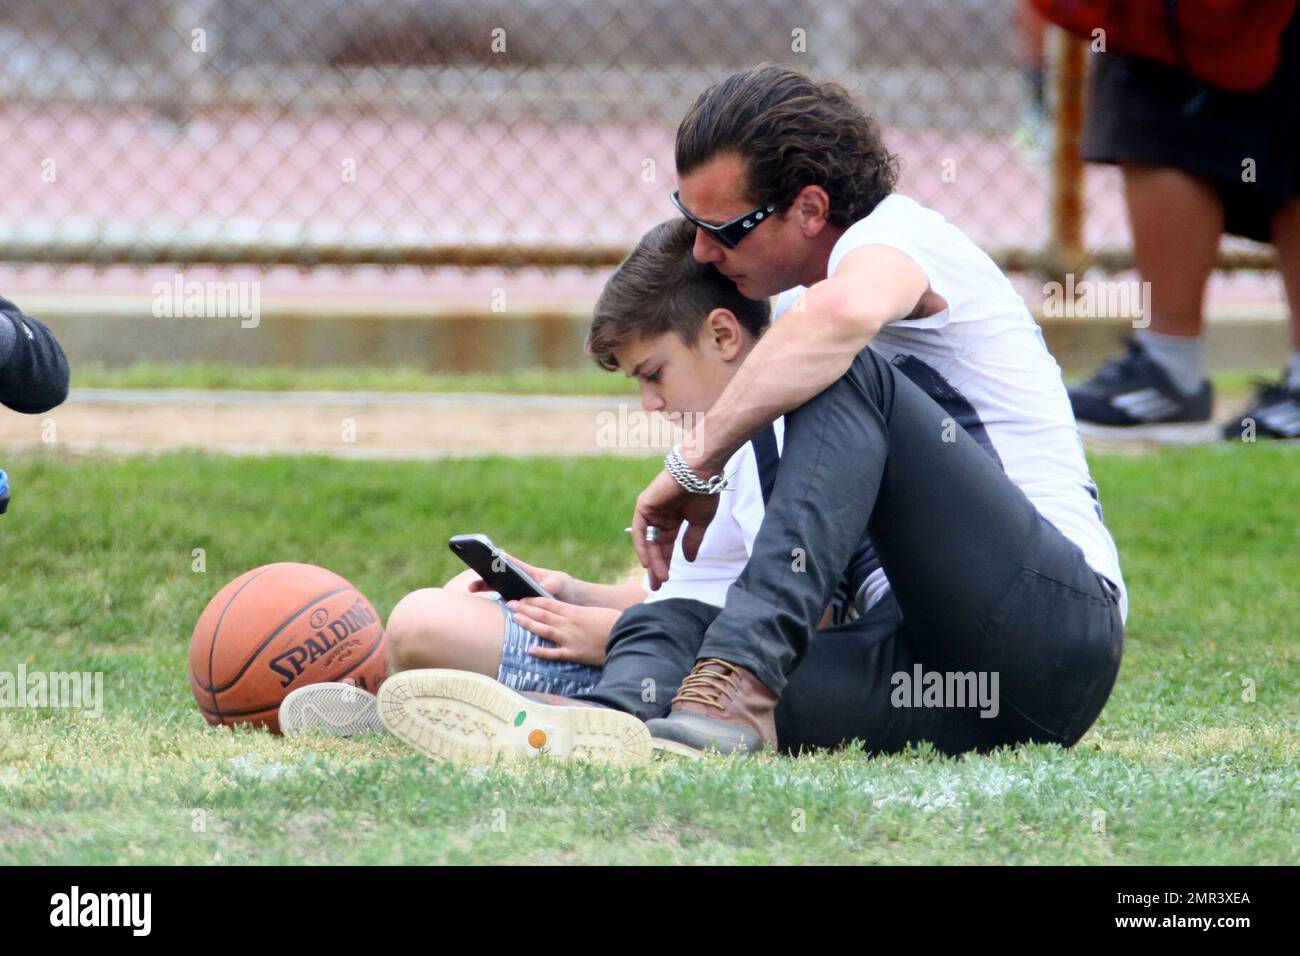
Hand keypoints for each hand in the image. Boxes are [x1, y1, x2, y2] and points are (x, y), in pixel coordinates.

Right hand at [465, 551, 575, 603]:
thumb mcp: (559, 583)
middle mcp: (518, 583)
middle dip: (482, 574)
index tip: (484, 551)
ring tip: (470, 588)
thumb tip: (536, 592)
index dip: (497, 556)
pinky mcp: (519, 609)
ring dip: (483, 588)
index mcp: (527, 572)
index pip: (510, 562)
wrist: (571, 603)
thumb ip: (549, 585)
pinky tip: (484, 610)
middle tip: (470, 574)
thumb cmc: (565, 587)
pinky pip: (505, 608)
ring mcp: (517, 596)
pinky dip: (494, 608)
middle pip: (497, 577)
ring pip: (497, 591)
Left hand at [507, 598, 619, 666]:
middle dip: (525, 608)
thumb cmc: (615, 622)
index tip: (520, 597)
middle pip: (543, 614)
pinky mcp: (575, 653)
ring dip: (528, 624)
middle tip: (509, 604)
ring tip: (514, 619)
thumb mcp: (596, 613)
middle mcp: (569, 624)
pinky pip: (555, 654)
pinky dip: (542, 652)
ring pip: (545, 630)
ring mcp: (570, 639)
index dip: (532, 600)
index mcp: (575, 611)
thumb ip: (579, 615)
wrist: (628, 635)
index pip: (548, 603)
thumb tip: (568, 615)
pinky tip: (529, 650)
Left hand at [632, 469, 719, 589]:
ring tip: (658, 578)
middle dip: (656, 566)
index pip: (666, 546)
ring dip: (652, 560)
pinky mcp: (644, 506)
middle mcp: (659, 517)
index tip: (667, 581)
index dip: (666, 563)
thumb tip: (689, 560)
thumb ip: (692, 541)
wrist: (702, 472)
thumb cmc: (704, 493)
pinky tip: (647, 562)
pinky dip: (642, 546)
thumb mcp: (700, 523)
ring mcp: (650, 511)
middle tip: (658, 586)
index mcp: (672, 520)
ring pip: (648, 541)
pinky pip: (640, 530)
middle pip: (655, 547)